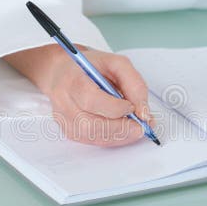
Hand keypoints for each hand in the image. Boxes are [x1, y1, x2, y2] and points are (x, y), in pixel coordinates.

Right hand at [4, 45, 152, 145]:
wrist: (63, 72)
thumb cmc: (89, 67)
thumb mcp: (116, 64)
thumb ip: (134, 84)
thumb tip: (144, 112)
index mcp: (72, 79)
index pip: (91, 99)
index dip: (115, 108)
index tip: (132, 107)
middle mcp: (63, 101)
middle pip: (88, 124)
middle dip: (119, 128)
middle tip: (140, 127)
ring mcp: (63, 118)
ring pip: (90, 136)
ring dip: (117, 136)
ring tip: (134, 129)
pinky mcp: (68, 130)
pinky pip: (91, 141)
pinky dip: (111, 139)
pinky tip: (122, 131)